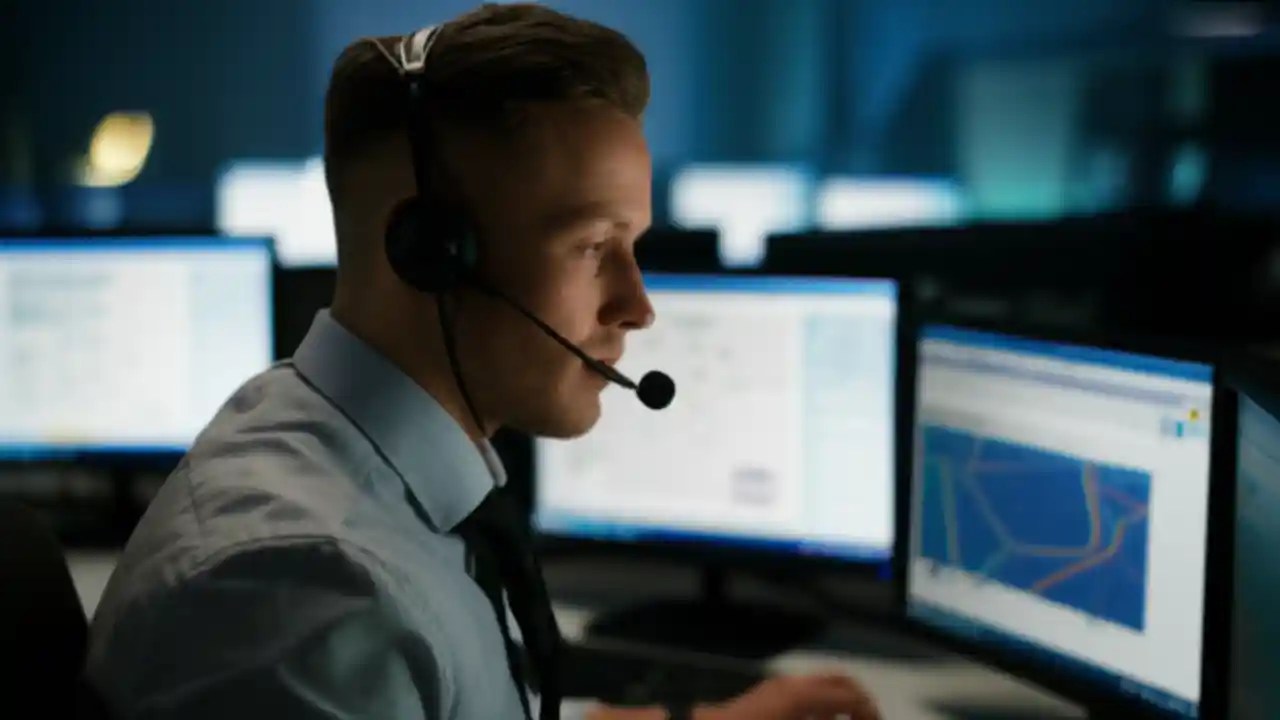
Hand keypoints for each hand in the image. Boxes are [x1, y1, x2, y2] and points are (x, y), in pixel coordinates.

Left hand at [695, 673, 880, 719]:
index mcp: (801, 694)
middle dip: (858, 703)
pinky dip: (817, 707)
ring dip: (837, 705)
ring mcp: (776, 686)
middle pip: (838, 683)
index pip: (851, 696)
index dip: (869, 713)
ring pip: (819, 688)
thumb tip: (852, 719)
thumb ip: (829, 719)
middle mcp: (791, 683)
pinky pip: (801, 695)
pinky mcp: (764, 696)